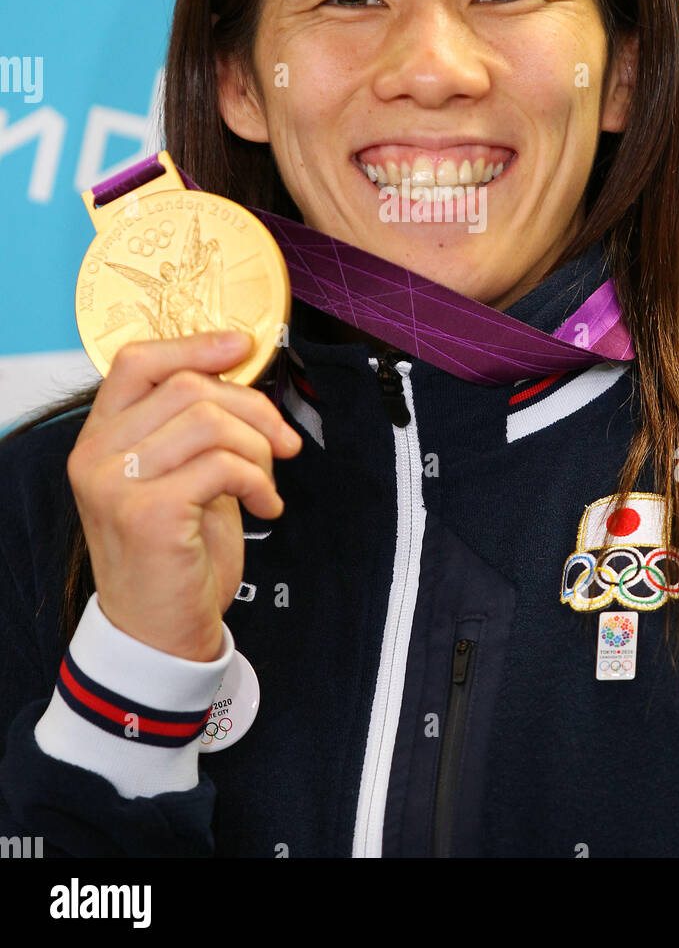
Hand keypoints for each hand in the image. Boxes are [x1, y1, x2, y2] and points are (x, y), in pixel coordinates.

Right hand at [67, 330, 301, 660]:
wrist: (161, 634)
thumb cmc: (178, 553)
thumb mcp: (183, 474)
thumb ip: (195, 424)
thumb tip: (240, 365)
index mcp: (100, 438)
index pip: (135, 362)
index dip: (194, 345)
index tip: (244, 345)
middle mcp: (95, 456)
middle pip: (187, 386)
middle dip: (251, 407)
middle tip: (283, 442)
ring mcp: (115, 484)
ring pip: (210, 421)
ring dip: (258, 449)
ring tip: (267, 484)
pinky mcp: (147, 513)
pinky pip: (223, 465)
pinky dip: (259, 481)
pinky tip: (265, 507)